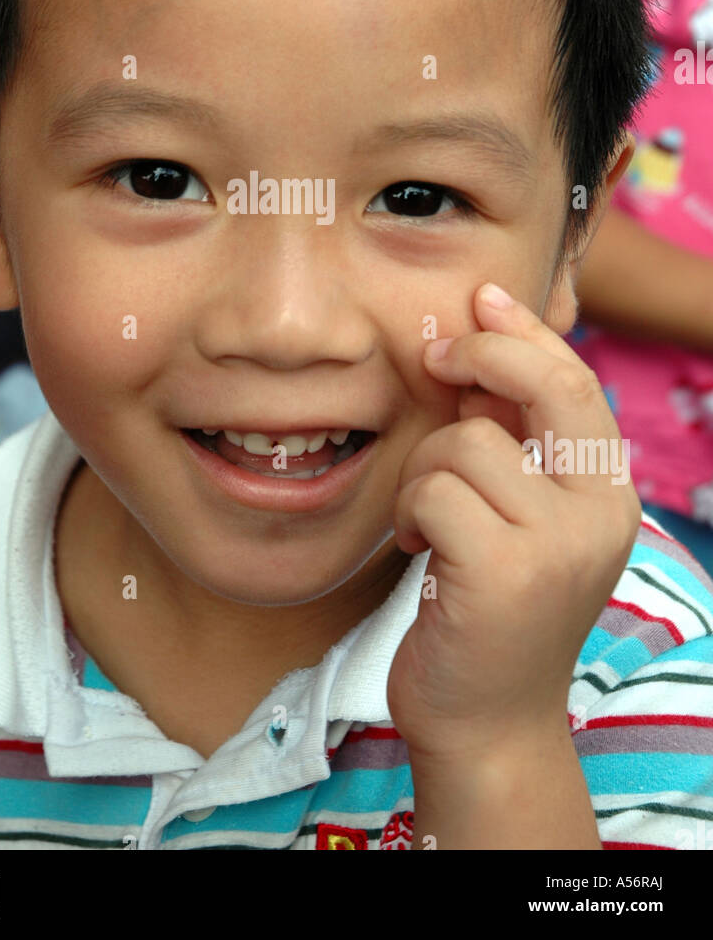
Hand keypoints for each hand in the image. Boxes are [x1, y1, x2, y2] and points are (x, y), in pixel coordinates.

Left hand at [386, 281, 641, 766]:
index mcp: (608, 495)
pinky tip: (419, 549)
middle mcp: (600, 514)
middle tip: (435, 360)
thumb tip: (475, 343)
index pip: (575, 382)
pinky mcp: (505, 570)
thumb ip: (511, 441)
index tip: (482, 298)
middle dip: (480, 355)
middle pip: (545, 386)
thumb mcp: (516, 517)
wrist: (484, 723)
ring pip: (465, 442)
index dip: (525, 332)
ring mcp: (558, 544)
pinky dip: (411, 511)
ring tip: (426, 521)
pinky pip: (434, 489)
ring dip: (424, 473)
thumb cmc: (487, 608)